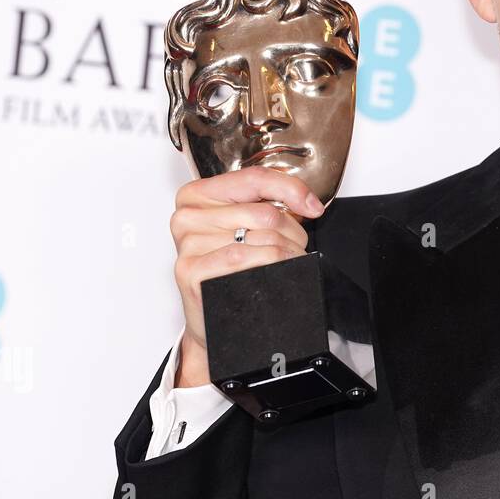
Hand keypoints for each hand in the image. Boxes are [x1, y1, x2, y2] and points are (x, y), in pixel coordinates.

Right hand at [169, 166, 324, 386]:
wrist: (211, 320)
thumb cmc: (230, 272)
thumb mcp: (245, 227)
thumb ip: (268, 204)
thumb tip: (308, 203)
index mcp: (196, 195)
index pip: (254, 178)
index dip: (292, 190)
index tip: (313, 208)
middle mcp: (187, 216)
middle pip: (265, 213)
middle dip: (292, 234)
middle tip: (291, 252)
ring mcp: (186, 244)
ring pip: (262, 237)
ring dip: (286, 254)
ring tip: (282, 266)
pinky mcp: (190, 271)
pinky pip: (244, 258)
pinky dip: (271, 267)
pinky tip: (273, 276)